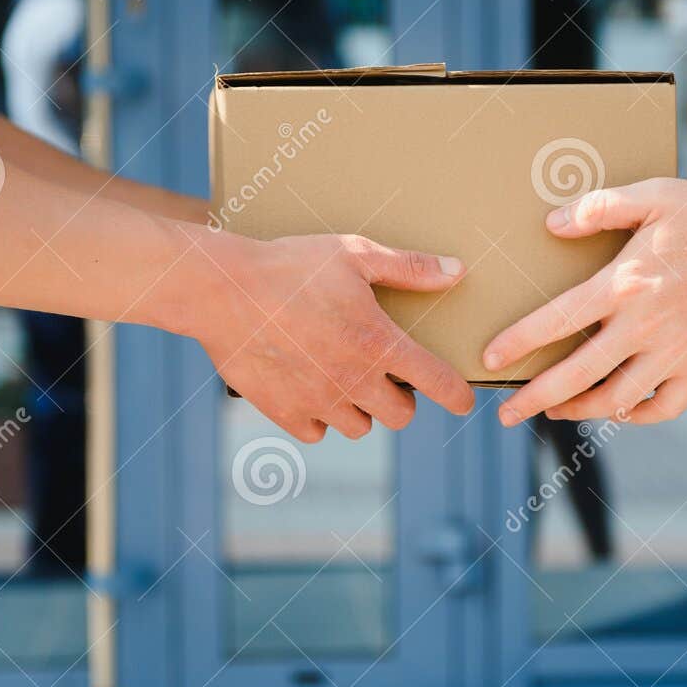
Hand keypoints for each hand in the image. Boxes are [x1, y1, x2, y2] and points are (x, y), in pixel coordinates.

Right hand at [197, 233, 474, 440]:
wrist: (222, 290)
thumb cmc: (290, 266)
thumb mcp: (353, 254)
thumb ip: (408, 268)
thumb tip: (456, 272)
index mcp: (379, 344)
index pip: (439, 383)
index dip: (459, 395)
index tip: (463, 398)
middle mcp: (355, 381)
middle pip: (401, 415)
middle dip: (401, 397)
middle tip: (385, 374)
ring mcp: (319, 401)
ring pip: (359, 426)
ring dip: (359, 408)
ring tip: (343, 378)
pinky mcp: (285, 412)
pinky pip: (317, 431)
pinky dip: (318, 416)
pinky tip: (310, 388)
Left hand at [483, 179, 686, 425]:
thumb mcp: (654, 196)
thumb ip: (599, 207)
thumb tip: (552, 224)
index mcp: (626, 283)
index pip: (558, 321)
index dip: (519, 342)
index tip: (490, 358)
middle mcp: (646, 325)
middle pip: (577, 374)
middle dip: (534, 398)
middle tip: (506, 412)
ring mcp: (675, 353)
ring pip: (616, 399)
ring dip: (578, 409)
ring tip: (553, 410)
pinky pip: (662, 407)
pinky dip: (635, 415)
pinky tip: (615, 408)